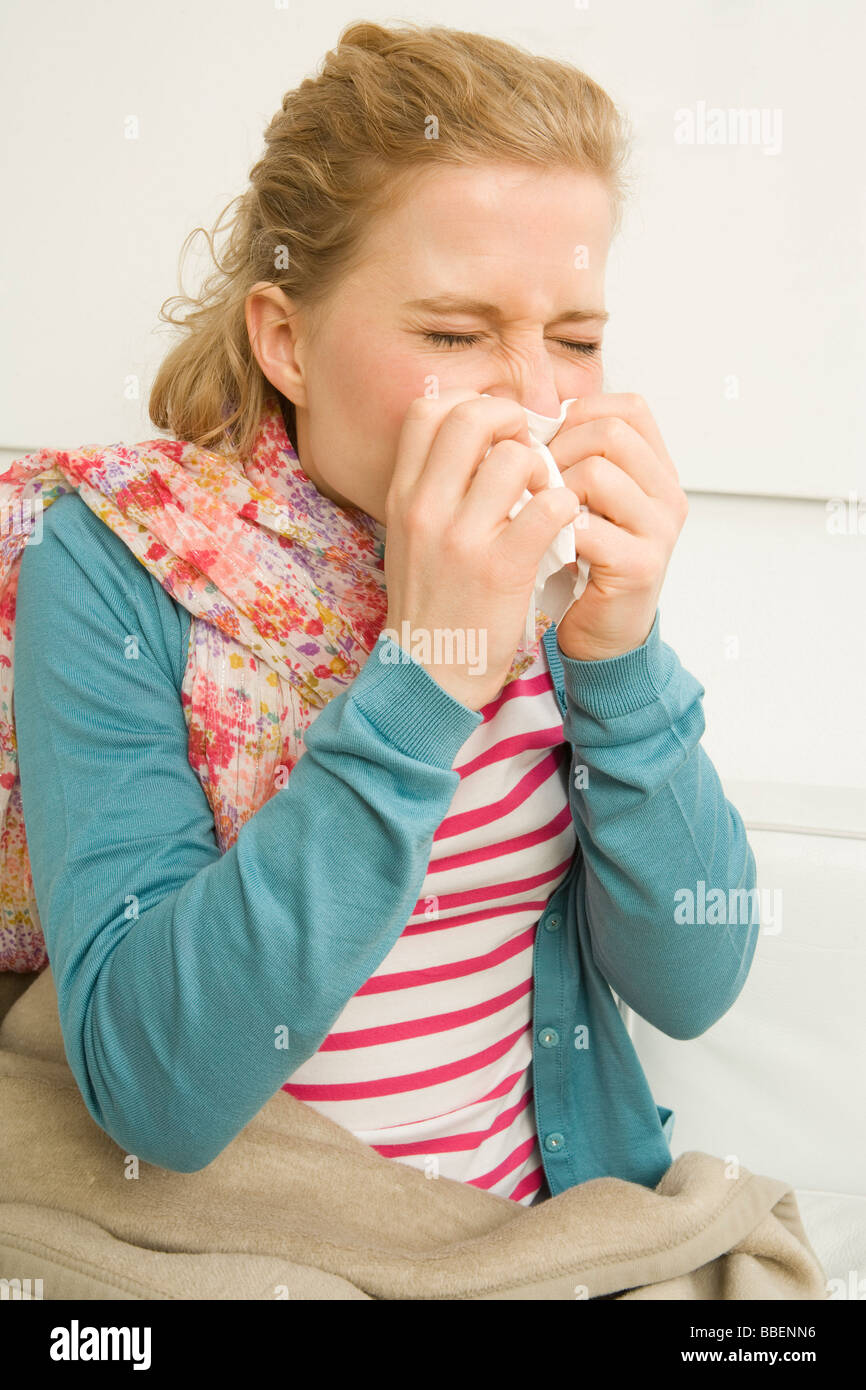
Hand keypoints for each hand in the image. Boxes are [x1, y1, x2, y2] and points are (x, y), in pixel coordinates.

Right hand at [382, 389, 582, 709]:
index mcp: (402, 495)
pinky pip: (549, 506)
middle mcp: (425, 508)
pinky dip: (566, 507)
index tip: (496, 434)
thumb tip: (474, 435)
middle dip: (512, 421)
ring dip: (545, 470)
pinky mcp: (501, 568)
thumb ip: (433, 486)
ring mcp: (461, 538)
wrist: (428, 674)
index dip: (473, 405)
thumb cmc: (431, 603)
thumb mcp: (411, 536)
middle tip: (529, 453)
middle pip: (471, 416)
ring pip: (516, 457)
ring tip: (546, 498)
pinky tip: (562, 527)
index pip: (429, 409)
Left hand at [546, 393, 688, 660]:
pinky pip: (586, 526)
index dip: (579, 416)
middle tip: (536, 483)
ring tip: (540, 515)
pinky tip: (544, 544)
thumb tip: (532, 418)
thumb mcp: (587, 501)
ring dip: (554, 490)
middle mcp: (668, 494)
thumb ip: (577, 458)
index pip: (629, 408)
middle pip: (610, 432)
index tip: (549, 446)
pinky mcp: (640, 565)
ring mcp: (659, 530)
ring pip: (596, 472)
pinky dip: (554, 530)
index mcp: (658, 471)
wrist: (602, 635)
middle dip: (559, 450)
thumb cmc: (585, 563)